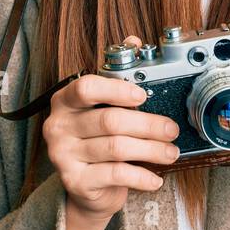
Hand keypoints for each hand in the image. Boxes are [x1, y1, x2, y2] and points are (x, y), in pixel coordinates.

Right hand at [43, 37, 180, 222]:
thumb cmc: (96, 141)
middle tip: (171, 129)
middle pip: (109, 121)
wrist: (85, 187)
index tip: (142, 96)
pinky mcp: (75, 181)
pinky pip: (116, 175)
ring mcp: (63, 155)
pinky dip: (141, 177)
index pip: (86, 88)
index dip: (117, 90)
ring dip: (151, 150)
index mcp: (64, 101)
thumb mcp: (102, 108)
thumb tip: (133, 41)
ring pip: (116, 148)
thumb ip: (116, 76)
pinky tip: (156, 178)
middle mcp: (58, 126)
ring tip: (170, 152)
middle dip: (148, 124)